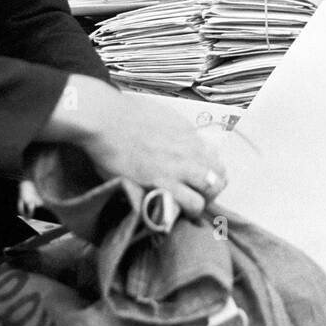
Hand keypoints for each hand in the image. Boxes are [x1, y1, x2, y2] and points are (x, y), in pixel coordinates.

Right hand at [43, 76, 226, 218]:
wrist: (107, 119)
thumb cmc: (125, 114)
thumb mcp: (163, 116)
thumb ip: (177, 131)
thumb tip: (182, 140)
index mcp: (190, 135)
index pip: (216, 160)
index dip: (210, 172)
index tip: (199, 178)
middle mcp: (190, 152)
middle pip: (218, 178)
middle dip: (210, 189)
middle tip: (195, 195)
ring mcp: (178, 169)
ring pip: (208, 194)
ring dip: (199, 202)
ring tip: (185, 207)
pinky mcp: (162, 184)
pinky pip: (189, 204)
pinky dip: (185, 211)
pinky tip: (173, 211)